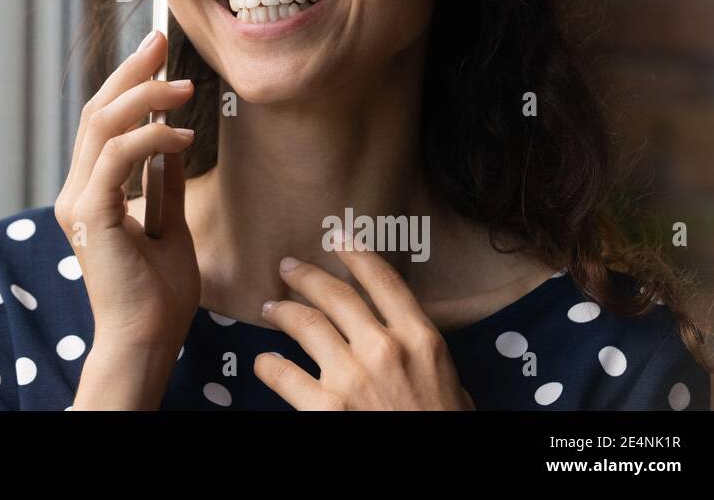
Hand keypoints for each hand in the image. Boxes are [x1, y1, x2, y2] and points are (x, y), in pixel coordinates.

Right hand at [55, 30, 200, 357]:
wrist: (148, 339)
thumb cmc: (159, 295)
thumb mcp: (171, 224)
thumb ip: (163, 183)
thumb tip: (171, 141)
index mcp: (91, 195)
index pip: (103, 125)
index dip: (127, 84)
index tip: (157, 55)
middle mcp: (77, 192)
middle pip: (97, 113)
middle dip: (131, 72)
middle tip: (161, 40)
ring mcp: (79, 201)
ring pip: (102, 125)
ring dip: (145, 97)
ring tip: (184, 88)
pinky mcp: (91, 213)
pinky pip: (117, 155)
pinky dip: (150, 136)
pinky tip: (181, 134)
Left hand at [254, 232, 475, 409]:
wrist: (438, 476)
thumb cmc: (444, 428)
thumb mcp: (451, 385)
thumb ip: (426, 357)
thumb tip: (411, 342)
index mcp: (421, 340)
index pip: (383, 281)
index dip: (356, 254)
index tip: (338, 238)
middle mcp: (384, 349)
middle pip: (335, 295)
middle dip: (307, 276)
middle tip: (288, 267)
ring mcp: (351, 377)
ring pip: (304, 324)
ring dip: (281, 312)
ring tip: (269, 309)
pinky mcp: (323, 408)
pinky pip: (281, 372)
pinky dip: (267, 364)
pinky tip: (263, 363)